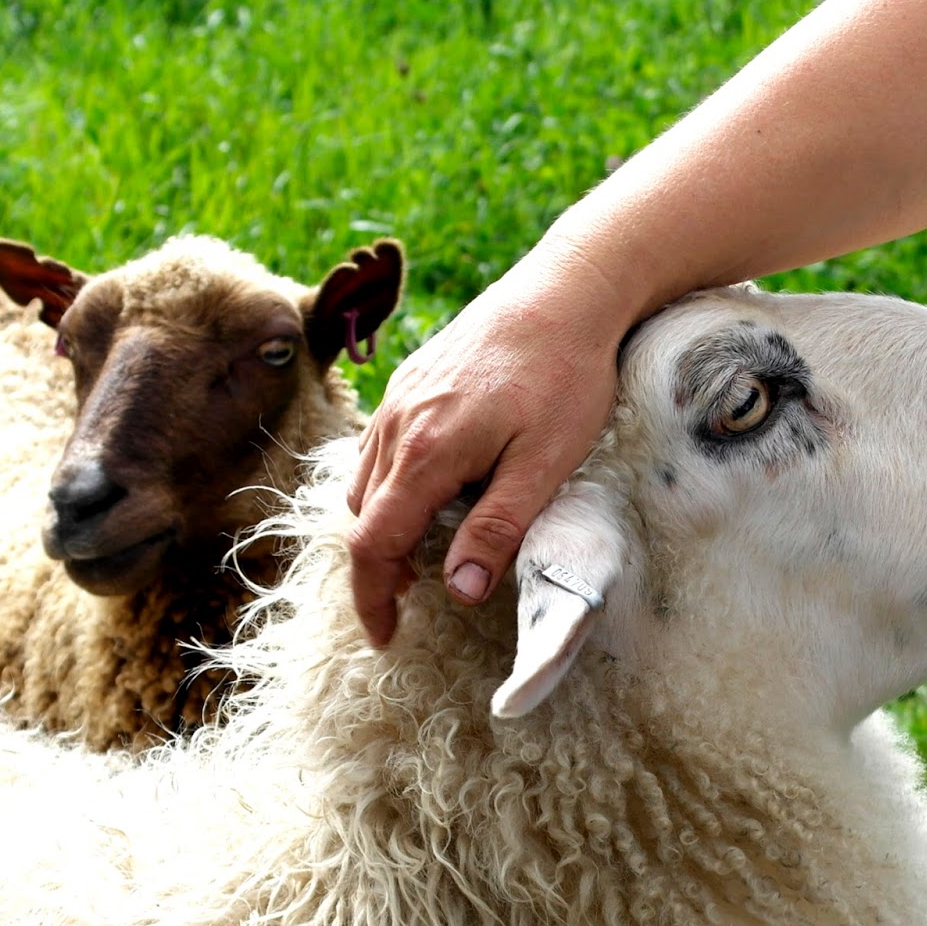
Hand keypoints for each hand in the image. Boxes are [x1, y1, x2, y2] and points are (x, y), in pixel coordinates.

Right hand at [346, 238, 632, 645]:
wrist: (566, 289)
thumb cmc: (565, 377)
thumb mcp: (544, 465)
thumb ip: (496, 529)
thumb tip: (458, 592)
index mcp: (425, 456)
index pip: (372, 545)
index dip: (372, 598)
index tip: (385, 636)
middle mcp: (397, 427)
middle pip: (360, 518)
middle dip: (376, 569)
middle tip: (409, 604)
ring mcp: (399, 400)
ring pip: (363, 482)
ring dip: (381, 527)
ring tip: (420, 556)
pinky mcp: (411, 382)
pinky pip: (378, 448)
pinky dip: (387, 486)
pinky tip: (425, 494)